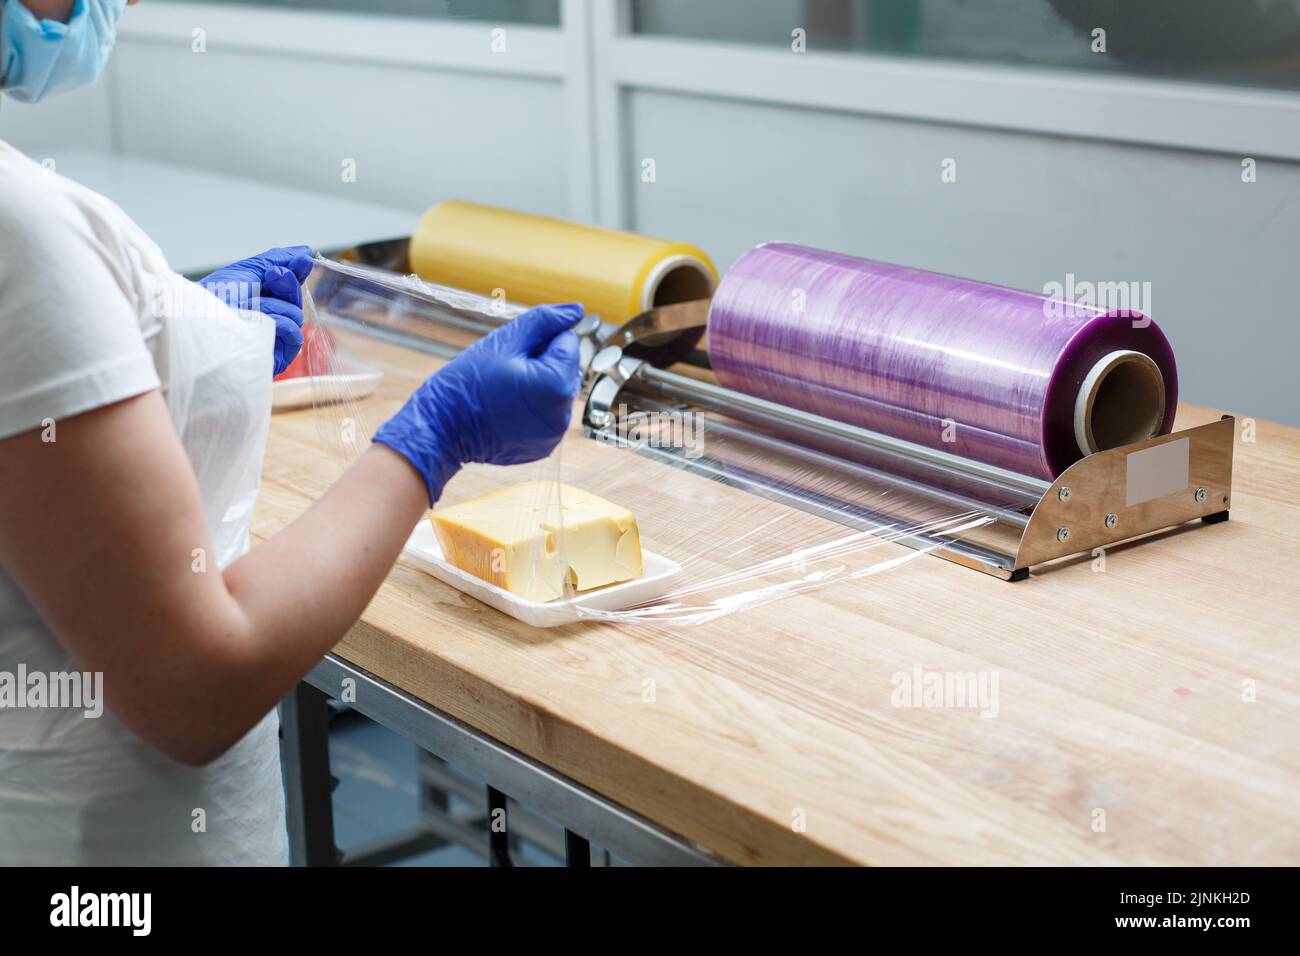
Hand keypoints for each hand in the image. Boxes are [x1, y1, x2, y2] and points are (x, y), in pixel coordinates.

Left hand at [198, 245, 314, 374]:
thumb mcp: (249, 271)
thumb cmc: (215, 297)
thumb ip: (279, 260)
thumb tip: (306, 252)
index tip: (298, 260)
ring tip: (248, 307)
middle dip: (286, 284)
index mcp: (261, 298)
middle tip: (272, 276)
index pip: (289, 286)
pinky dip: (281, 324)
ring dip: (274, 305)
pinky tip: (259, 323)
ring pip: (296, 314)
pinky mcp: (276, 356)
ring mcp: (272, 338)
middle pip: (296, 299)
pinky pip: (295, 335)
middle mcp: (267, 318)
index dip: (294, 273)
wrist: (200, 322)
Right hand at [374, 303, 584, 503]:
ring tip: (504, 392)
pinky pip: (547, 414)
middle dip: (541, 362)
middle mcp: (563, 414)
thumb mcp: (505, 341)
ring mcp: (554, 434)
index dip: (539, 341)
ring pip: (557, 391)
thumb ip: (545, 321)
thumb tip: (577, 310)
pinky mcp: (544, 446)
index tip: (512, 354)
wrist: (440, 430)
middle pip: (566, 368)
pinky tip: (506, 409)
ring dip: (538, 384)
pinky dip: (532, 408)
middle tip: (505, 373)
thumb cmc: (468, 383)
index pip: (568, 341)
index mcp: (557, 384)